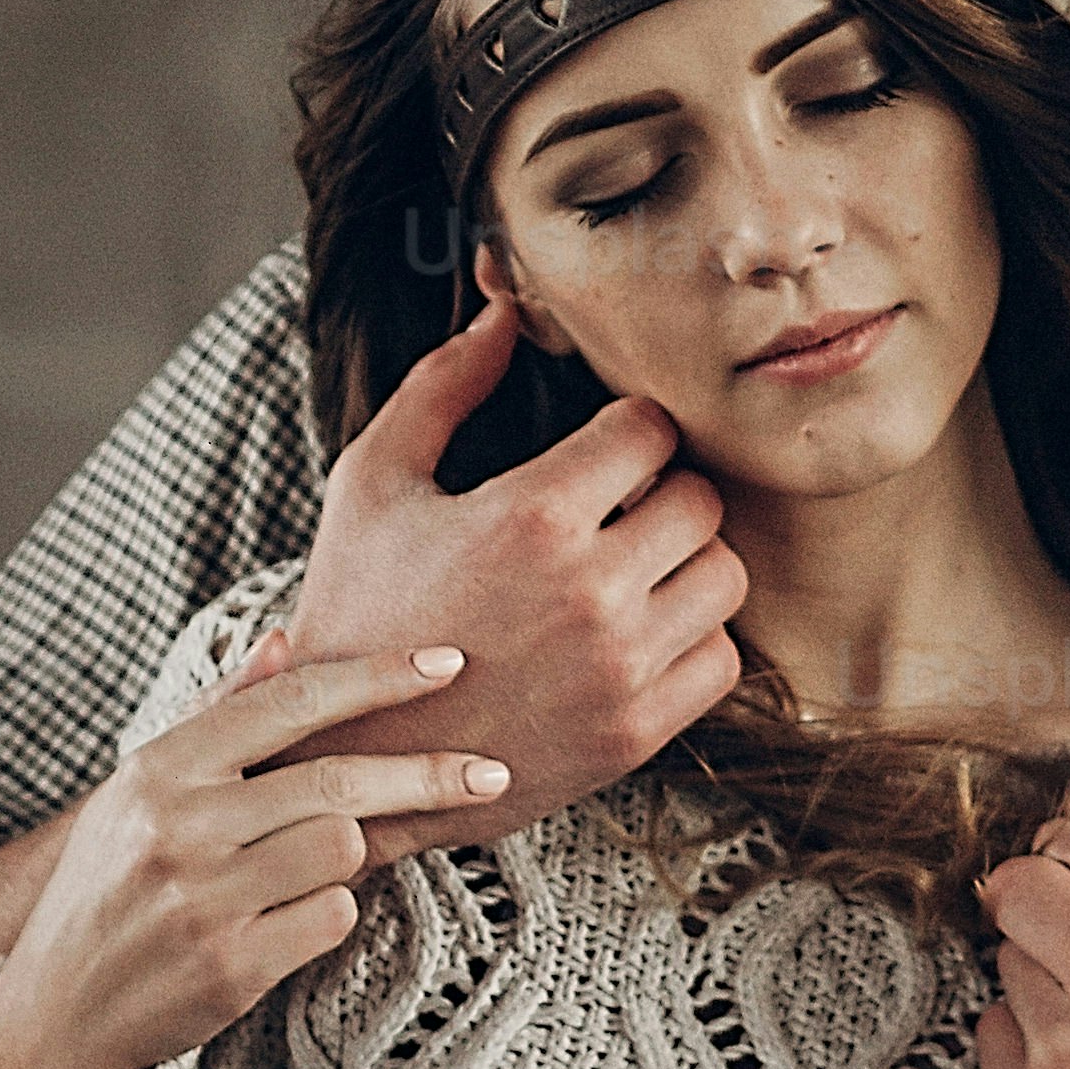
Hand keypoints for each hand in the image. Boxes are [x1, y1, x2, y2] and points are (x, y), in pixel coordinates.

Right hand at [0, 638, 509, 1068]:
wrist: (47, 1015)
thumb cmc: (107, 889)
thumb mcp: (140, 793)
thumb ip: (219, 717)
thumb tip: (286, 640)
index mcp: (160, 766)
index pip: (291, 701)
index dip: (379, 677)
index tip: (450, 665)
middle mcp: (178, 824)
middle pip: (339, 780)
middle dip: (428, 772)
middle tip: (493, 771)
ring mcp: (203, 898)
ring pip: (344, 849)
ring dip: (351, 859)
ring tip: (307, 877)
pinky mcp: (229, 967)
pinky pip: (333, 918)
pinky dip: (330, 916)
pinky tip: (286, 926)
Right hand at [286, 290, 746, 831]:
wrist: (345, 754)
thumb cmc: (358, 607)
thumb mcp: (374, 482)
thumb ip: (442, 386)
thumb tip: (503, 313)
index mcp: (532, 515)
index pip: (650, 429)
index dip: (626, 431)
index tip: (600, 453)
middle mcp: (590, 591)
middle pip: (700, 499)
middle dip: (662, 493)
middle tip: (618, 511)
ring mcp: (620, 669)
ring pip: (724, 577)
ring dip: (686, 564)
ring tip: (632, 570)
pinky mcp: (634, 733)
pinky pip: (721, 660)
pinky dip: (693, 640)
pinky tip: (638, 634)